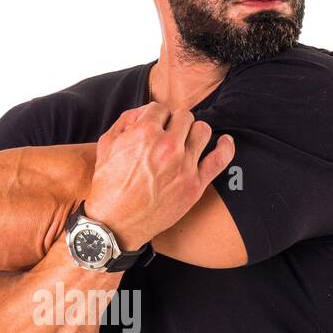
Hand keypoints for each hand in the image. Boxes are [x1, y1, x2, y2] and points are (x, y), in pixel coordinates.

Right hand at [84, 103, 234, 251]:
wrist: (115, 223)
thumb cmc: (108, 186)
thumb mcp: (106, 146)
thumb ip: (125, 121)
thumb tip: (145, 111)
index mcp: (144, 132)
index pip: (160, 108)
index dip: (156, 117)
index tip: (155, 128)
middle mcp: (167, 146)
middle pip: (184, 116)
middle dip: (174, 123)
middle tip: (167, 137)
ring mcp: (184, 166)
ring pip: (202, 130)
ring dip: (194, 132)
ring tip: (186, 142)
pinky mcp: (195, 185)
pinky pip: (220, 158)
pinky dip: (226, 146)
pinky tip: (224, 141)